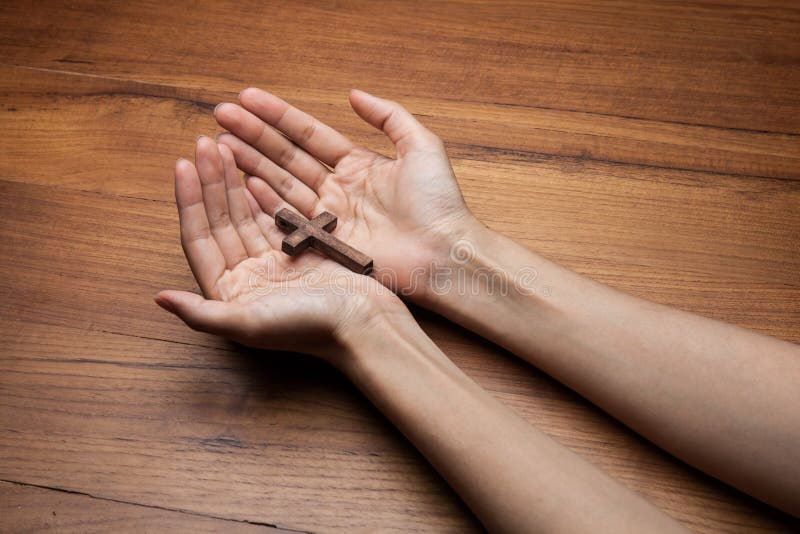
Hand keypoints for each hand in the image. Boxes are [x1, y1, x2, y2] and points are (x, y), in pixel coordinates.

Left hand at [155, 136, 401, 361]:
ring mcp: (273, 262)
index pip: (199, 239)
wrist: (364, 323)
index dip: (189, 202)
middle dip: (211, 182)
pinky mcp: (300, 251)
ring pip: (245, 214)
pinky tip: (254, 167)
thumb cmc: (308, 327)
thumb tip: (158, 298)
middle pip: (220, 221)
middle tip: (204, 142)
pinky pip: (275, 215)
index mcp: (228, 293)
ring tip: (223, 145)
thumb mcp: (250, 324)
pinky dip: (264, 192)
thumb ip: (202, 314)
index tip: (182, 165)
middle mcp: (247, 276)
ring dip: (232, 181)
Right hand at [213, 88, 478, 302]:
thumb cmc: (440, 203)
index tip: (247, 97)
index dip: (277, 116)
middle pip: (288, 156)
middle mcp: (338, 189)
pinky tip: (242, 181)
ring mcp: (329, 217)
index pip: (308, 135)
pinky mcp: (325, 243)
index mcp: (357, 164)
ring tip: (219, 143)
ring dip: (250, 163)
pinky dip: (265, 199)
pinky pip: (289, 218)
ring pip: (282, 183)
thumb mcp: (421, 147)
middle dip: (254, 135)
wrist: (445, 254)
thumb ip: (389, 116)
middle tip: (220, 115)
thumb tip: (353, 93)